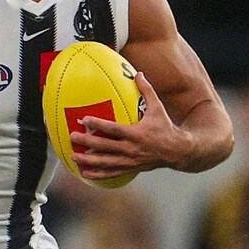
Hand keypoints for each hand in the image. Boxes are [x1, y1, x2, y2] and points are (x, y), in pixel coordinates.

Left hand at [68, 72, 187, 180]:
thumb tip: (138, 74)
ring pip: (105, 162)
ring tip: (73, 156)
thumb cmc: (165, 127)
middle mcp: (131, 149)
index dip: (98, 124)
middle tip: (72, 137)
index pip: (113, 129)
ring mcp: (130, 161)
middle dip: (87, 141)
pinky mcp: (130, 168)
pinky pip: (112, 173)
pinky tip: (85, 173)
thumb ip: (147, 91)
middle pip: (105, 146)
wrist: (177, 151)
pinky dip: (98, 174)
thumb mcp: (158, 108)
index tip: (84, 120)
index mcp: (137, 134)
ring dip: (88, 160)